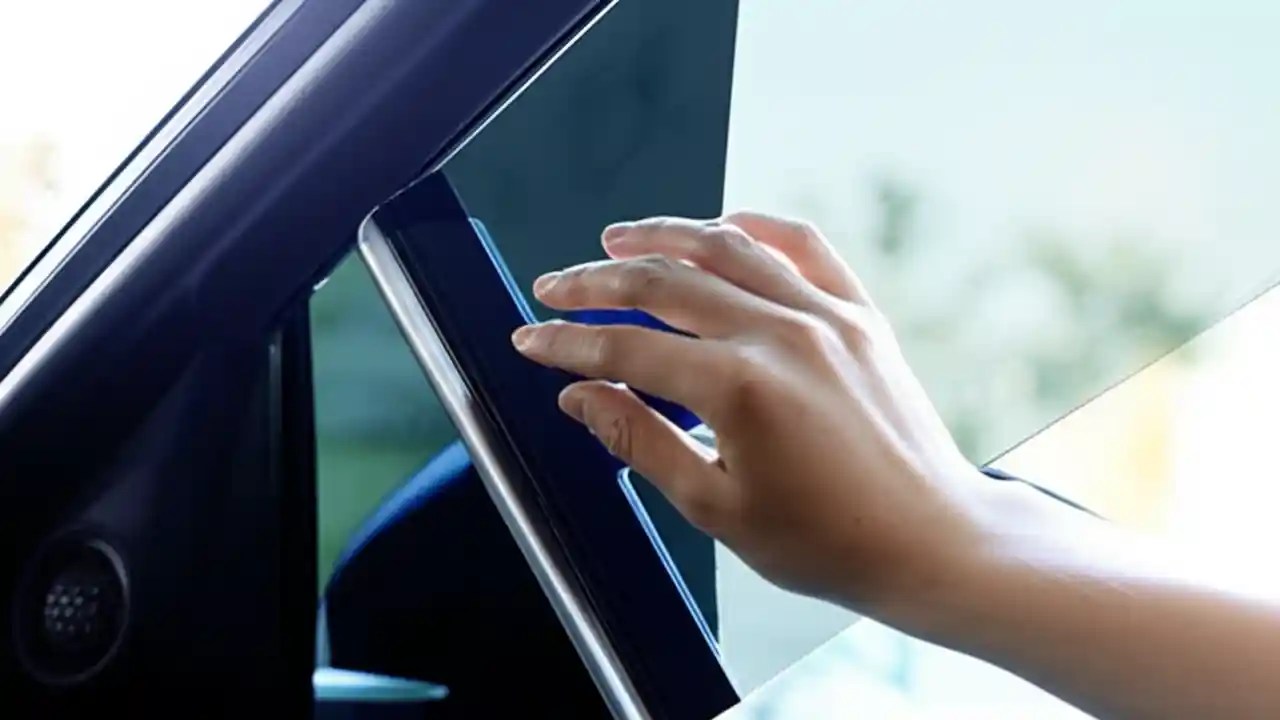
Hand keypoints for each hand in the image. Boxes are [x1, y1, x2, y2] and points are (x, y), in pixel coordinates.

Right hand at [511, 212, 992, 614]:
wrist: (929, 541)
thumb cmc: (828, 540)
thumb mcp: (715, 507)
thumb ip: (640, 440)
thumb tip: (580, 397)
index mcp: (740, 388)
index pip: (626, 349)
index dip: (568, 342)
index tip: (532, 338)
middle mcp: (781, 336)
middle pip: (664, 285)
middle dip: (596, 283)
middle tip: (555, 287)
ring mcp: (826, 317)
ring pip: (726, 247)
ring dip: (662, 235)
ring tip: (616, 239)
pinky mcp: (860, 315)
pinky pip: (803, 245)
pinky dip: (755, 226)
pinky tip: (719, 225)